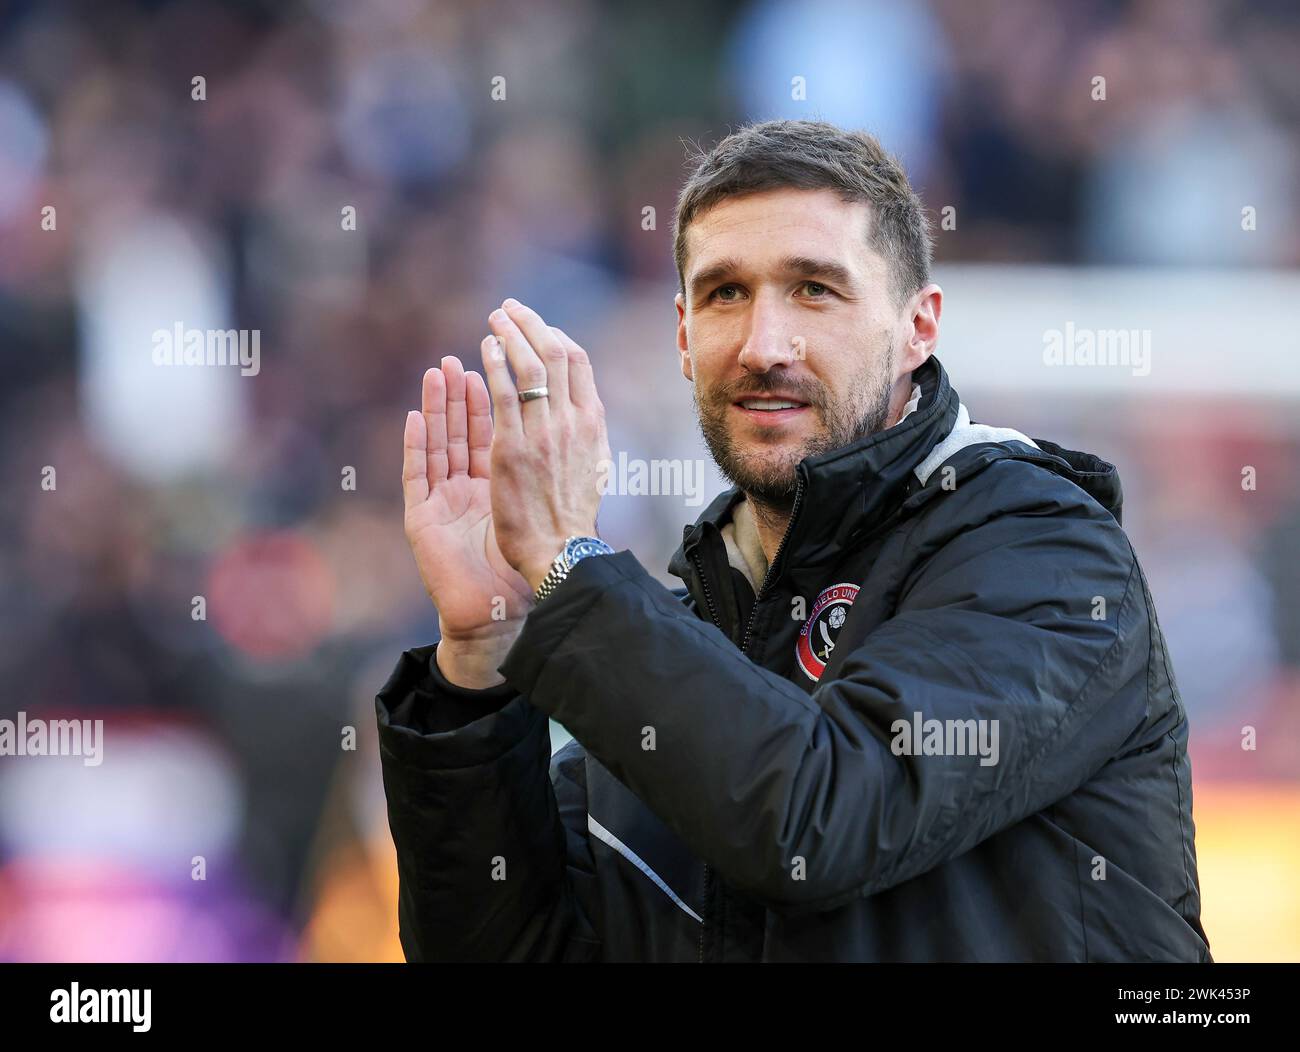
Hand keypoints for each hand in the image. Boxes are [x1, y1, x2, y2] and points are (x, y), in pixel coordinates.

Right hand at [402, 356, 534, 686]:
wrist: (503, 609)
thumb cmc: (525, 561)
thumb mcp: (542, 505)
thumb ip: (549, 471)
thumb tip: (581, 432)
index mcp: (495, 480)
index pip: (495, 425)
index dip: (498, 389)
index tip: (505, 352)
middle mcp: (466, 486)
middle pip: (464, 426)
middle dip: (467, 386)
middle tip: (468, 349)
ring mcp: (442, 501)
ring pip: (438, 442)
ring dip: (438, 404)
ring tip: (439, 370)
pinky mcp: (424, 520)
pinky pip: (417, 475)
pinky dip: (414, 445)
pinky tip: (412, 417)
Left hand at [480, 299, 611, 590]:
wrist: (562, 551)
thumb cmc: (573, 517)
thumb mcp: (593, 467)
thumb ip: (585, 435)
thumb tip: (582, 411)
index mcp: (592, 424)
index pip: (578, 362)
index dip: (556, 336)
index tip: (538, 327)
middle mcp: (572, 422)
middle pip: (556, 353)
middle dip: (532, 324)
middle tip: (511, 309)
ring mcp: (543, 433)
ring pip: (529, 366)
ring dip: (510, 335)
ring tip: (494, 319)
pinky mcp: (512, 448)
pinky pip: (503, 393)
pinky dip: (495, 363)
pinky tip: (485, 348)